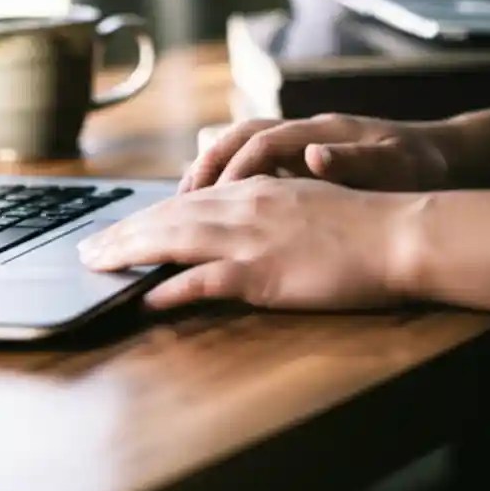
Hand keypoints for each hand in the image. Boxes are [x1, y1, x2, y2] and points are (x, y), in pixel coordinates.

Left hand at [78, 177, 417, 310]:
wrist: (402, 232)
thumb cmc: (361, 223)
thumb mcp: (302, 203)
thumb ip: (263, 206)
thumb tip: (231, 217)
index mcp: (252, 192)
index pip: (183, 202)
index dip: (144, 219)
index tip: (114, 231)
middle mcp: (243, 207)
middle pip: (167, 218)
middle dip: (122, 234)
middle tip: (86, 251)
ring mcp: (251, 239)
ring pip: (174, 241)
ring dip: (129, 253)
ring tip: (96, 266)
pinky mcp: (264, 272)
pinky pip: (206, 281)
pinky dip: (171, 289)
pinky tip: (145, 298)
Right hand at [181, 114, 456, 192]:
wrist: (444, 160)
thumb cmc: (422, 166)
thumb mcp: (397, 165)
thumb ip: (356, 160)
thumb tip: (314, 153)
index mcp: (321, 131)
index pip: (262, 141)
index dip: (232, 167)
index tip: (210, 198)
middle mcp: (304, 133)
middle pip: (238, 140)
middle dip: (204, 167)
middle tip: (177, 202)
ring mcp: (301, 147)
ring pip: (240, 153)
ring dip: (209, 177)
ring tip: (180, 209)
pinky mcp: (302, 165)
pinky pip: (254, 170)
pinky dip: (227, 187)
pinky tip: (213, 214)